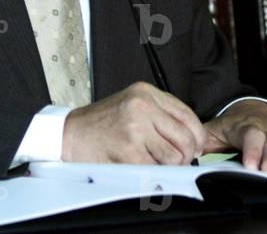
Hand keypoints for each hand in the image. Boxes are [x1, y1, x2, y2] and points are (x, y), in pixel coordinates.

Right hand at [62, 81, 206, 163]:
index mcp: (146, 93)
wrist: (69, 133)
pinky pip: (154, 169)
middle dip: (186, 154)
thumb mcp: (132, 104)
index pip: (187, 114)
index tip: (197, 145)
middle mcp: (142, 106)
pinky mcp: (127, 150)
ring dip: (169, 166)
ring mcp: (135, 128)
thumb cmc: (101, 122)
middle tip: (179, 161)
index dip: (197, 134)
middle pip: (184, 137)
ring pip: (173, 156)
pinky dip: (153, 174)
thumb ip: (160, 114)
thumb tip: (191, 136)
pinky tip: (143, 168)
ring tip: (157, 163)